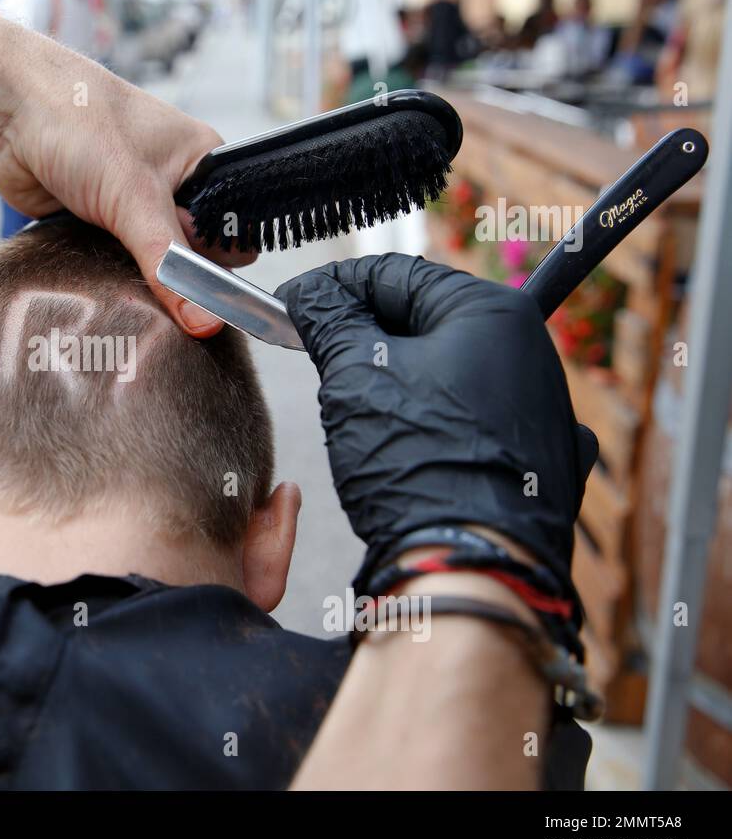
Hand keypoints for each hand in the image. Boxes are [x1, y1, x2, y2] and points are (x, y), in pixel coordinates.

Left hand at [0, 28, 240, 334]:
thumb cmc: (78, 119)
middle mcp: (172, 185)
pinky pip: (115, 267)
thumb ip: (171, 263)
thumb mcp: (136, 197)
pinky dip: (110, 278)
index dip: (222, 265)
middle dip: (178, 278)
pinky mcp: (96, 225)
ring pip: (151, 266)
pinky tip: (105, 287)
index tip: (205, 294)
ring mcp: (131, 206)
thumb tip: (205, 319)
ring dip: (140, 282)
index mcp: (203, 163)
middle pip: (193, 257)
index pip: (235, 232)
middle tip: (163, 294)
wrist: (4, 110)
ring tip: (131, 293)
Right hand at [276, 254, 596, 598]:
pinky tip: (412, 446)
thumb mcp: (353, 377)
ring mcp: (544, 410)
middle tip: (318, 355)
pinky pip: (480, 424)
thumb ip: (330, 320)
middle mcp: (531, 352)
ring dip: (403, 381)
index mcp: (491, 313)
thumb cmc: (417, 463)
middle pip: (428, 322)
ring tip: (360, 413)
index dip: (335, 286)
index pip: (396, 274)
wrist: (469, 564)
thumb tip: (311, 293)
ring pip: (454, 373)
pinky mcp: (544, 461)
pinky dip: (442, 424)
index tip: (295, 303)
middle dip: (369, 336)